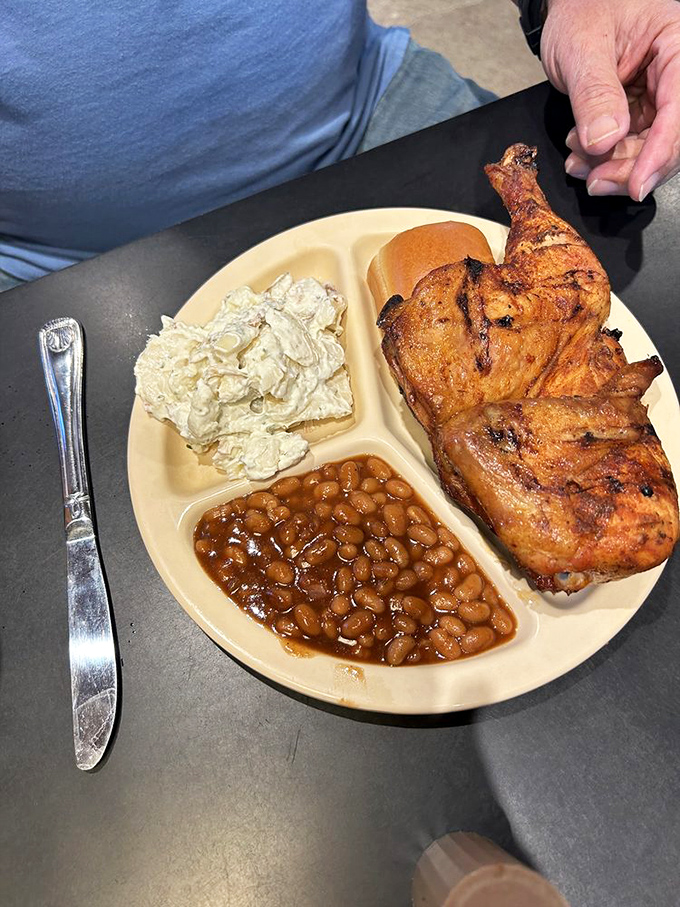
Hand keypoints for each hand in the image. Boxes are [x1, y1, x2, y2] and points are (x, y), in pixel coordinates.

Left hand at [540, 0, 679, 199]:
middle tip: (596, 181)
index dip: (659, 152)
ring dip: (613, 166)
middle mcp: (675, 73)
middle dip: (632, 167)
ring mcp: (658, 94)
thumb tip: (606, 139)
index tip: (637, 184)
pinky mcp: (640, 110)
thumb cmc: (581, 10)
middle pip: (669, 136)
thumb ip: (594, 94)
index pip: (679, 109)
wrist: (569, 8)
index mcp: (677, 45)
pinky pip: (631, 145)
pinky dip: (605, 158)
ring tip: (578, 162)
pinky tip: (581, 156)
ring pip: (649, 147)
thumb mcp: (581, 48)